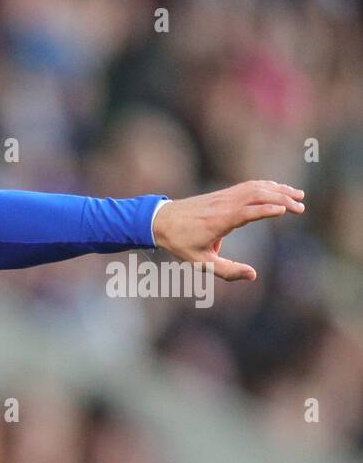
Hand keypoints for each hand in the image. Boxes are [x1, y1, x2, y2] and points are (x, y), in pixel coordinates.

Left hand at [151, 180, 305, 281]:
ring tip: (299, 195)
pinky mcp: (223, 193)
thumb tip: (253, 275)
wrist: (160, 221)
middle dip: (282, 198)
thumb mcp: (201, 263)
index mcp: (220, 220)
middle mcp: (224, 205)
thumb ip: (227, 271)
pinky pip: (248, 186)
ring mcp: (224, 196)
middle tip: (301, 207)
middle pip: (258, 195)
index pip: (248, 211)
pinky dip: (266, 186)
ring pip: (255, 187)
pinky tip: (278, 190)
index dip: (267, 209)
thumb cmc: (180, 243)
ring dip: (278, 189)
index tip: (286, 211)